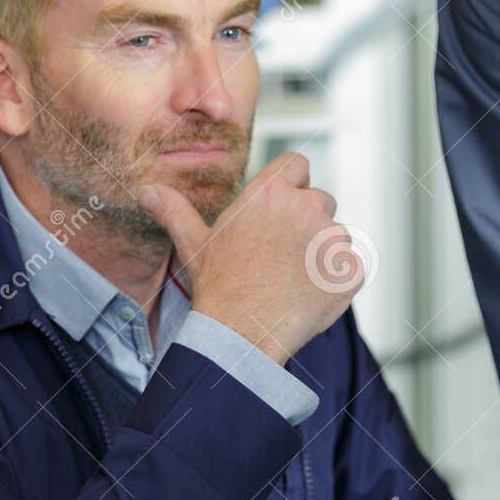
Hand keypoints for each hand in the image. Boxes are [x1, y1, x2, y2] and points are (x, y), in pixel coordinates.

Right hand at [139, 152, 360, 364]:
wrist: (240, 335)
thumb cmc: (218, 288)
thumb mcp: (194, 244)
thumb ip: (175, 211)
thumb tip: (148, 191)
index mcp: (271, 192)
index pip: (297, 164)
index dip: (292, 185)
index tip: (282, 207)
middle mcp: (307, 207)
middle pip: (320, 201)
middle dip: (307, 223)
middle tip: (281, 254)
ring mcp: (333, 239)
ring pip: (336, 236)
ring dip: (322, 252)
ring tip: (291, 279)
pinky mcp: (350, 270)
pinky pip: (351, 267)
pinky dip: (337, 280)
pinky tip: (309, 295)